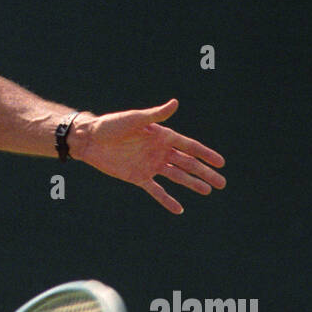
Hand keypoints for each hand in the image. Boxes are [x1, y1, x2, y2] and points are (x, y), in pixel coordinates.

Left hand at [73, 99, 224, 214]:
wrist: (90, 140)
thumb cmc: (112, 125)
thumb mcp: (135, 119)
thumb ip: (156, 115)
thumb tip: (175, 102)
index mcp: (162, 136)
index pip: (189, 146)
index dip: (205, 154)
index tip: (221, 162)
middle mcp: (159, 151)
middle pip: (187, 163)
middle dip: (204, 173)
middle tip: (221, 183)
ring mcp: (150, 165)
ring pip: (176, 176)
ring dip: (191, 184)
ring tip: (207, 192)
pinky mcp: (138, 177)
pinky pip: (156, 190)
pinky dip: (167, 200)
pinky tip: (179, 209)